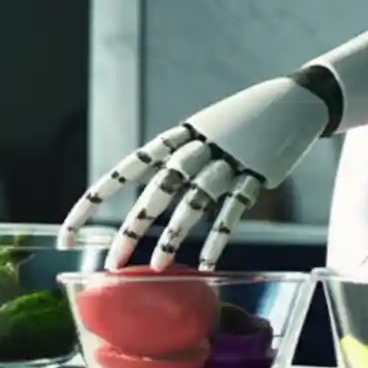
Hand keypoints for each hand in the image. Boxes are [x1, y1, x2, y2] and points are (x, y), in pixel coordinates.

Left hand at [59, 76, 329, 269]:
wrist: (298, 100)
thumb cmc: (239, 123)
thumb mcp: (199, 133)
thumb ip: (174, 162)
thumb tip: (148, 201)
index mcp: (176, 139)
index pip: (126, 170)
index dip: (95, 200)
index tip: (69, 232)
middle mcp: (197, 148)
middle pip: (157, 190)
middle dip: (133, 229)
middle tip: (113, 263)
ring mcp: (228, 161)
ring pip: (193, 201)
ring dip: (173, 236)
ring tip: (157, 267)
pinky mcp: (257, 176)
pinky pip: (234, 210)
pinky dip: (219, 238)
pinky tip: (207, 263)